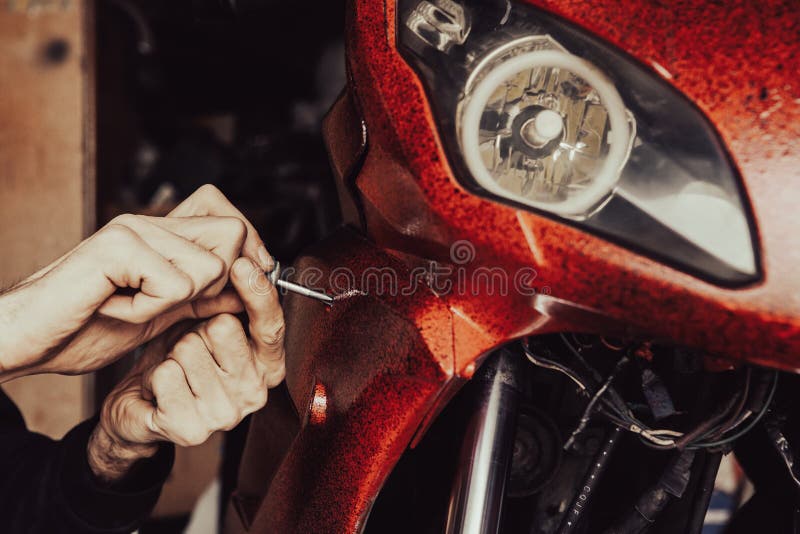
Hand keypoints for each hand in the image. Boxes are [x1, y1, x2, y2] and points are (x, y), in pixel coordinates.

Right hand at [0, 185, 272, 380]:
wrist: (23, 341)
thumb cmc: (84, 327)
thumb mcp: (159, 315)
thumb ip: (201, 297)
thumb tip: (253, 285)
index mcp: (162, 235)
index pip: (232, 221)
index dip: (247, 255)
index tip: (233, 292)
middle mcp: (151, 223)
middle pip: (232, 235)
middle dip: (217, 283)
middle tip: (168, 304)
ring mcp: (133, 230)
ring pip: (208, 268)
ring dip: (173, 304)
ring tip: (129, 307)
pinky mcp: (117, 247)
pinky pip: (174, 286)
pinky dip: (148, 311)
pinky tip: (113, 309)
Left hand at [89, 258, 284, 481]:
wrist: (142, 404)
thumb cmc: (180, 359)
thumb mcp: (209, 322)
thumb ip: (232, 299)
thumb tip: (245, 260)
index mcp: (267, 367)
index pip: (271, 324)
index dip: (257, 292)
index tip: (240, 263)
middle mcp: (254, 393)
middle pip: (222, 328)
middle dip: (196, 327)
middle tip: (189, 345)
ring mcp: (225, 415)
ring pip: (189, 349)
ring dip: (172, 352)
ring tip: (174, 367)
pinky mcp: (192, 430)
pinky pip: (166, 375)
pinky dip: (155, 374)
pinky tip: (161, 387)